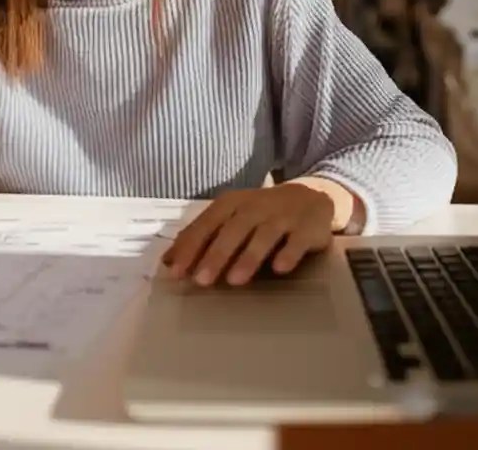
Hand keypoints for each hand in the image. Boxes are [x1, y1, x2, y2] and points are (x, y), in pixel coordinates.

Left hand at [161, 183, 336, 286]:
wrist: (311, 197)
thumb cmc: (260, 214)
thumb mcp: (229, 219)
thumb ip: (200, 238)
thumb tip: (167, 262)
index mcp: (231, 204)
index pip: (206, 224)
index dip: (191, 247)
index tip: (176, 272)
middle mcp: (255, 206)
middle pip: (233, 229)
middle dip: (216, 254)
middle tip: (202, 281)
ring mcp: (283, 215)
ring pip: (264, 235)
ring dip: (249, 256)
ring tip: (235, 281)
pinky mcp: (308, 227)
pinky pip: (297, 240)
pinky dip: (289, 253)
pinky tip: (280, 269)